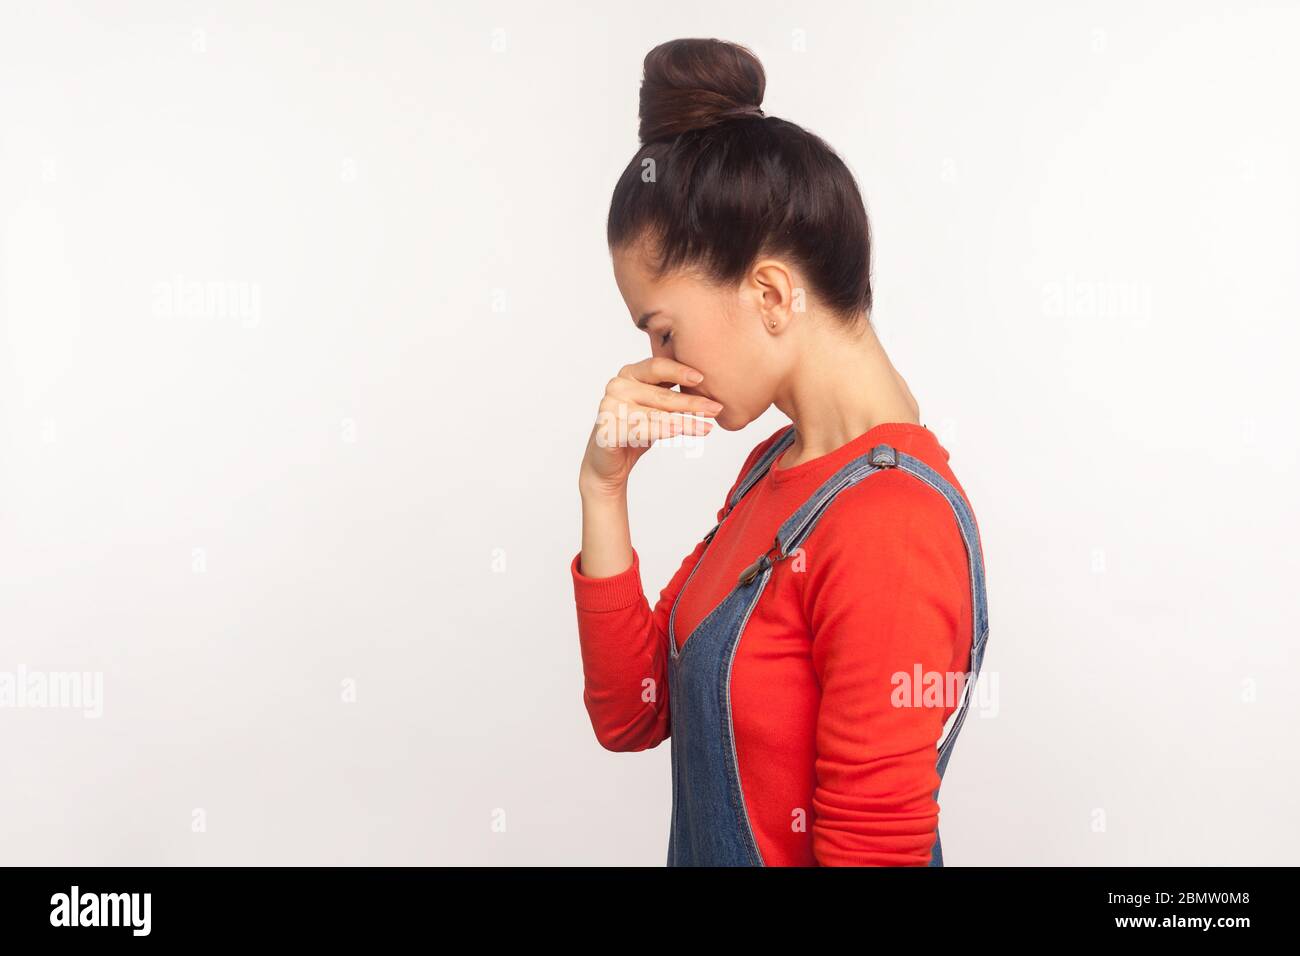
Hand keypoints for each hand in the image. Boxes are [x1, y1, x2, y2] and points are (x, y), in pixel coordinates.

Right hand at [578, 356, 723, 497]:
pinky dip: (661, 430)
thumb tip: (710, 388)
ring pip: (655, 414)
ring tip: (706, 427)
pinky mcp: (607, 428)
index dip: (680, 370)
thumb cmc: (636, 430)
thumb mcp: (658, 408)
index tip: (703, 378)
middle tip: (716, 409)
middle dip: (692, 403)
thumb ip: (672, 393)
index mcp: (630, 373)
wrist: (609, 464)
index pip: (658, 366)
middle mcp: (617, 386)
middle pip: (661, 394)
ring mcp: (609, 407)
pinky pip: (640, 429)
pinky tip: (678, 432)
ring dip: (684, 421)